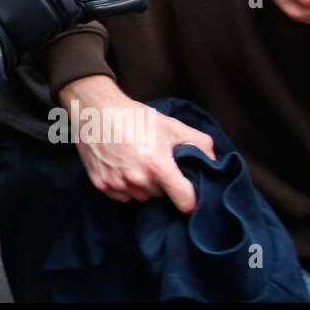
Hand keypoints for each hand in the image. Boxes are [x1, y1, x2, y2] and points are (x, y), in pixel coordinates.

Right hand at [59, 76, 215, 212]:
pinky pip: (122, 196)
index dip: (190, 198)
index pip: (185, 200)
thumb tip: (214, 162)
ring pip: (141, 197)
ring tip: (136, 162)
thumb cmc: (135, 117)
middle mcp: (137, 179)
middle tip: (154, 161)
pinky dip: (124, 186)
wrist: (95, 110)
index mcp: (157, 165)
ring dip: (142, 186)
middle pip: (160, 196)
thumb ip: (199, 143)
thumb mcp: (171, 125)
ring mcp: (117, 183)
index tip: (188, 193)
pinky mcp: (101, 184)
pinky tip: (121, 166)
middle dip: (161, 183)